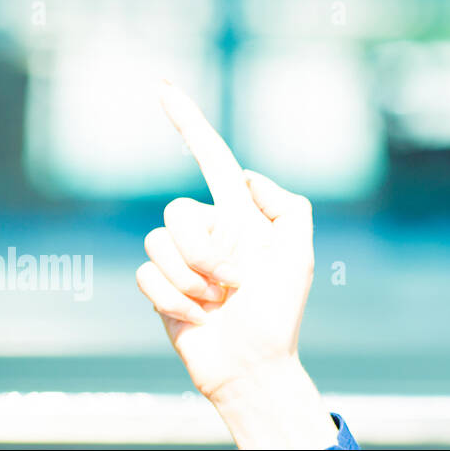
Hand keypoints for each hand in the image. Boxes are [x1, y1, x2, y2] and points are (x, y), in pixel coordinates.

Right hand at [136, 78, 315, 402]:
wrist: (254, 364)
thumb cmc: (280, 310)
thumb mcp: (300, 252)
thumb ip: (285, 205)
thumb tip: (245, 176)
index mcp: (239, 213)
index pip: (211, 156)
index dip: (187, 121)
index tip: (161, 86)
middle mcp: (207, 228)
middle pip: (178, 210)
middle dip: (206, 249)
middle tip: (236, 281)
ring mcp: (180, 257)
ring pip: (161, 243)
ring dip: (194, 278)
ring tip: (221, 300)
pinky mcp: (159, 285)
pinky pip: (148, 274)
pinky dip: (176, 298)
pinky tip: (200, 315)